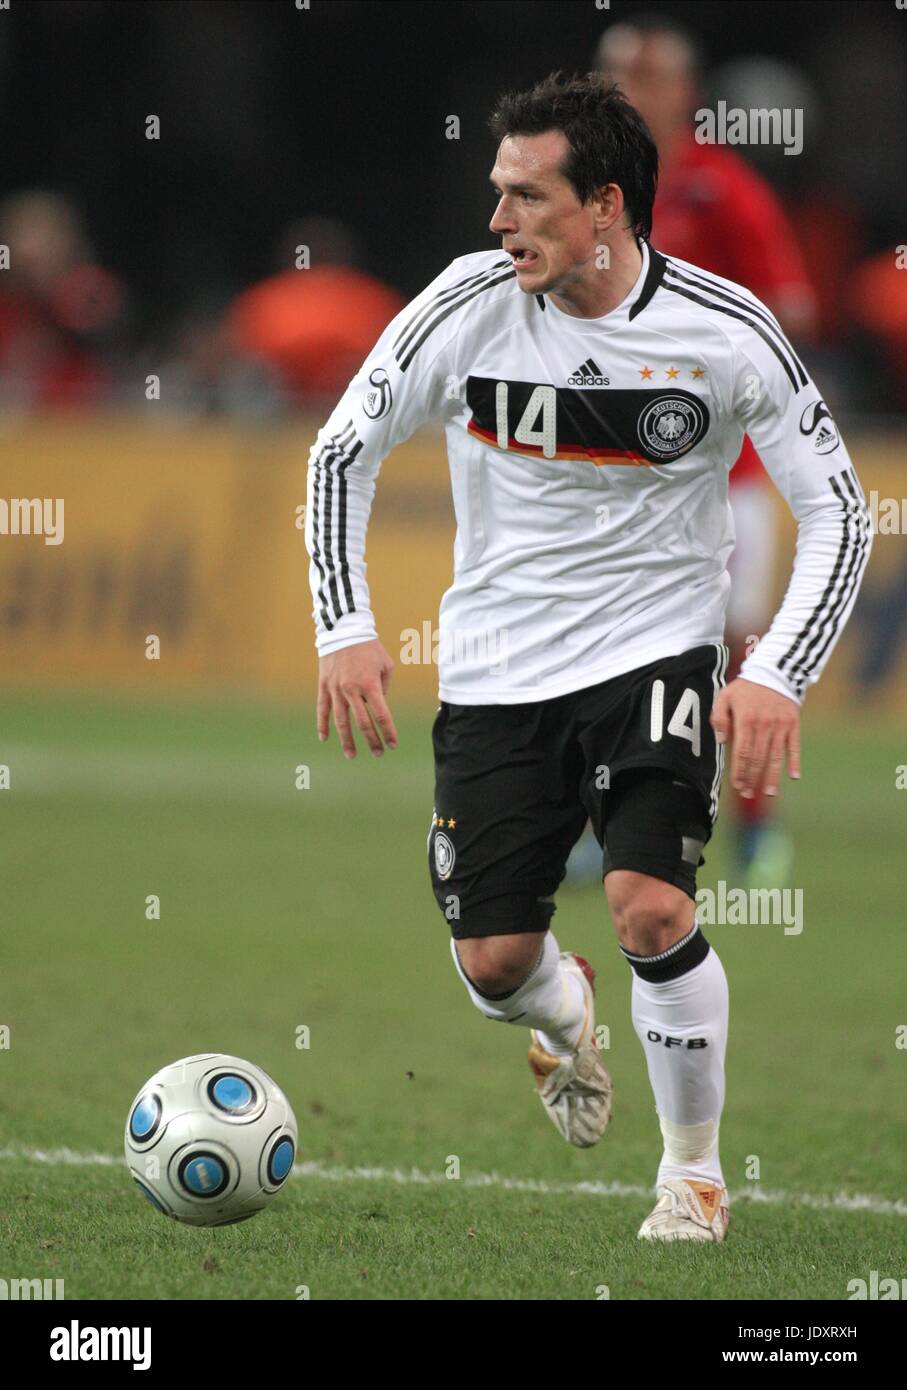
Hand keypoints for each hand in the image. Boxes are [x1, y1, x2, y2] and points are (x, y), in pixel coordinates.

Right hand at [317, 639, 397, 758]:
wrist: (345, 630)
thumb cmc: (370, 648)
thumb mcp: (386, 665)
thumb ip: (384, 688)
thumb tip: (377, 707)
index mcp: (371, 685)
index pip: (382, 715)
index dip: (388, 732)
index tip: (392, 745)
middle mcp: (352, 690)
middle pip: (363, 723)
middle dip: (372, 741)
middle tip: (378, 753)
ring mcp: (336, 689)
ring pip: (341, 721)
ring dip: (347, 740)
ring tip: (352, 755)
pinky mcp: (324, 686)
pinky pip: (322, 709)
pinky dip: (323, 725)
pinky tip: (325, 739)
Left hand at [710, 677, 799, 798]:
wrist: (773, 671)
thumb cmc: (745, 687)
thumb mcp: (725, 696)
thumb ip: (719, 718)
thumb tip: (721, 741)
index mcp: (746, 721)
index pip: (742, 753)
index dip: (739, 771)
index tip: (737, 786)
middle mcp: (764, 726)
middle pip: (757, 759)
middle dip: (752, 778)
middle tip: (748, 794)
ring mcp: (780, 726)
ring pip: (776, 756)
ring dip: (772, 776)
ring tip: (769, 793)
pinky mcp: (793, 724)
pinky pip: (794, 746)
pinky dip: (795, 761)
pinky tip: (794, 777)